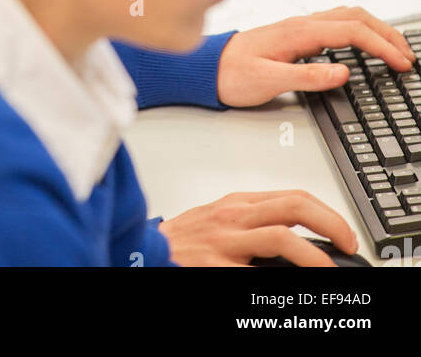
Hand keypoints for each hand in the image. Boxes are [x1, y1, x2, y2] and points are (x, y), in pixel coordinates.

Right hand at [160, 191, 356, 266]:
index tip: (344, 233)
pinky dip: (277, 284)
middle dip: (330, 223)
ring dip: (313, 256)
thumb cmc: (184, 239)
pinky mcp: (215, 266)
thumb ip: (254, 222)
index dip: (326, 213)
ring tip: (329, 271)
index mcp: (239, 203)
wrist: (141, 250)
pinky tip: (288, 291)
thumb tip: (296, 236)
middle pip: (294, 207)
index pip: (293, 197)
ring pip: (280, 238)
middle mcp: (235, 216)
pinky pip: (254, 274)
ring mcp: (225, 241)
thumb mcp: (221, 220)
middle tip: (347, 243)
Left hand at [217, 8, 414, 108]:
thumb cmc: (230, 73)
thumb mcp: (267, 81)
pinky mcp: (297, 35)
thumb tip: (343, 73)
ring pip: (347, 17)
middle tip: (407, 56)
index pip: (351, 31)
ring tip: (394, 49)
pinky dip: (359, 30)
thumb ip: (306, 76)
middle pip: (355, 17)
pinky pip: (336, 24)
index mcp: (297, 32)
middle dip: (386, 33)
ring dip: (375, 29)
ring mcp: (299, 27)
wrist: (206, 67)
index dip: (381, 45)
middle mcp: (301, 24)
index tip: (400, 62)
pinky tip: (364, 44)